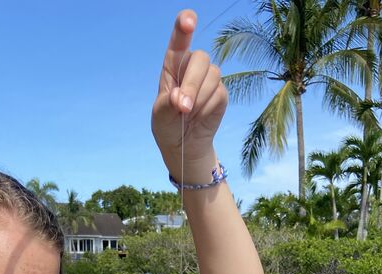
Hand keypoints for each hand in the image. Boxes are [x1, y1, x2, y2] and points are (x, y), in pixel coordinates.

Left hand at [151, 9, 227, 182]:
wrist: (184, 144)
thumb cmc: (168, 125)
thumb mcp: (160, 116)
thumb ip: (167, 104)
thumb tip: (182, 99)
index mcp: (173, 65)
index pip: (178, 40)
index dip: (184, 26)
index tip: (189, 21)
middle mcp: (192, 66)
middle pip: (200, 59)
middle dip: (192, 84)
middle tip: (183, 108)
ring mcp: (208, 78)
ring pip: (212, 76)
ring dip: (199, 99)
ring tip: (189, 114)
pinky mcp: (221, 92)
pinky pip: (219, 93)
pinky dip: (208, 108)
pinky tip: (201, 116)